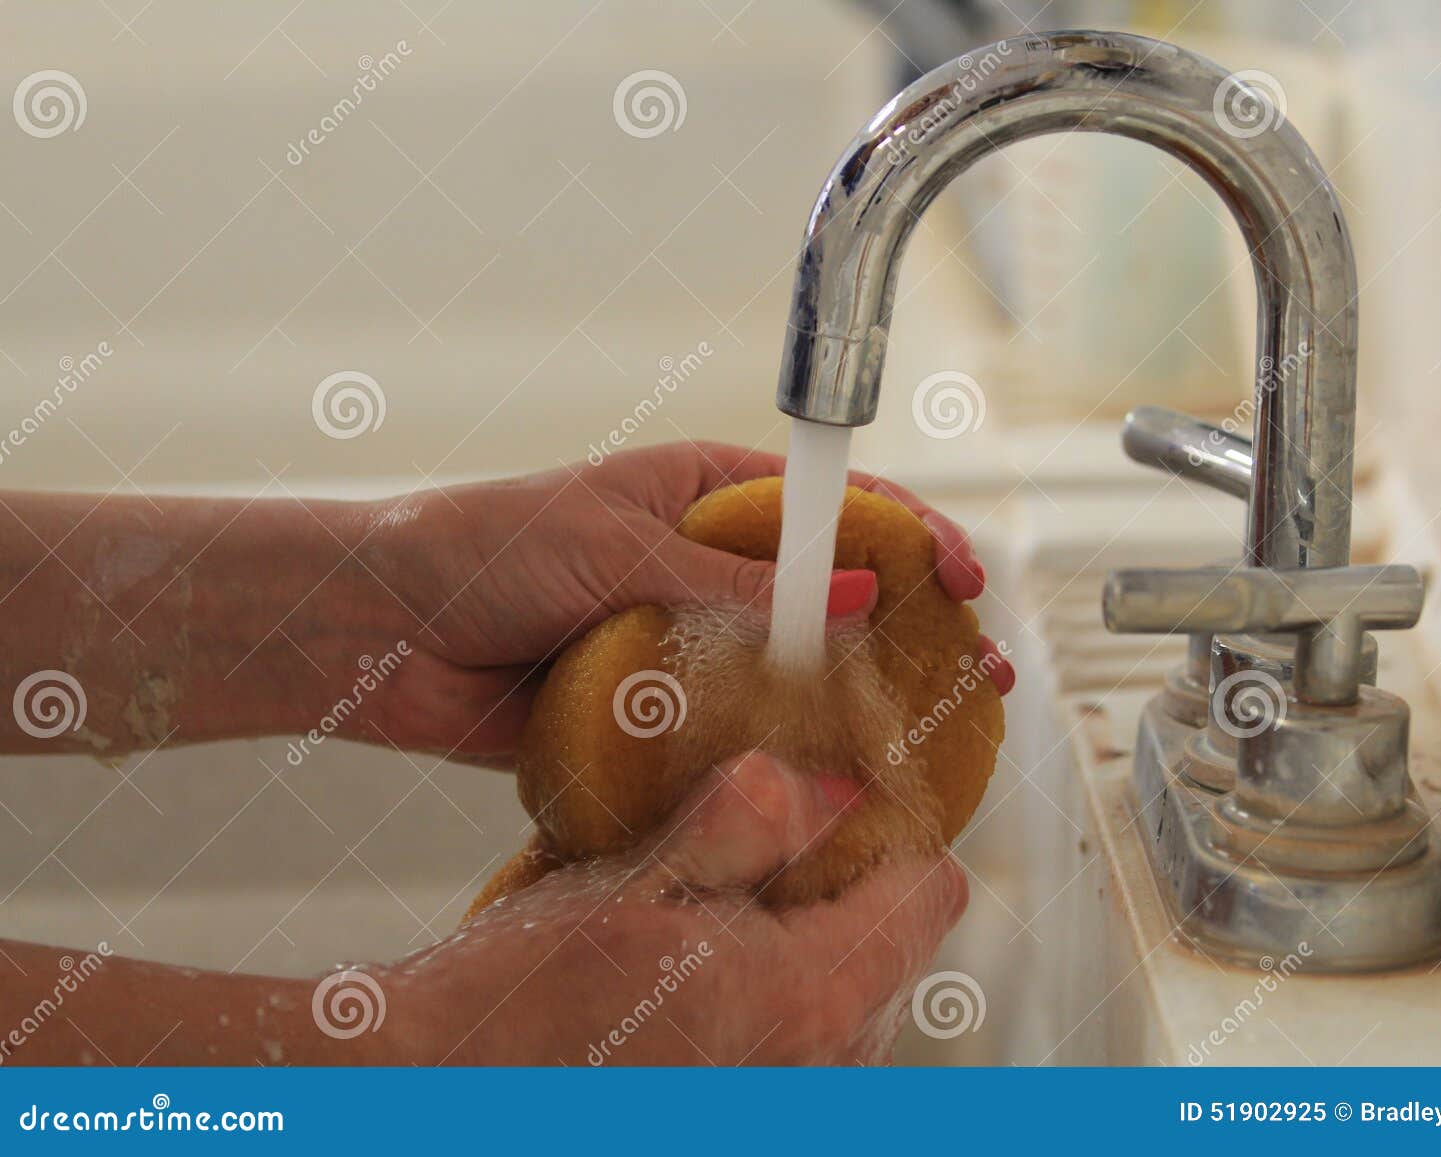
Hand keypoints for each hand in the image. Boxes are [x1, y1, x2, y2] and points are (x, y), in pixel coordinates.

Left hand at [361, 441, 1013, 764]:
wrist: (379, 633)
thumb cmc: (479, 549)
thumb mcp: (617, 545)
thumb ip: (734, 581)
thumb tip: (855, 596)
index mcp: (707, 495)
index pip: (836, 505)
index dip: (915, 535)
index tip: (966, 574)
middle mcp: (709, 567)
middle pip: (836, 595)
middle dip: (915, 629)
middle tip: (976, 669)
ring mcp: (688, 642)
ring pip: (794, 673)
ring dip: (861, 703)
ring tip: (926, 737)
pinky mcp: (658, 710)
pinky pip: (735, 733)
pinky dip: (781, 756)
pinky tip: (831, 781)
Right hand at [373, 751, 967, 1064]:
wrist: (445, 1088)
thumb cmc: (522, 1002)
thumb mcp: (636, 877)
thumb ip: (746, 823)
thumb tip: (824, 783)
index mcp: (811, 997)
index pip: (931, 894)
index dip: (893, 833)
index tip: (847, 803)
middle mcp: (819, 1071)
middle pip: (895, 948)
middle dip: (842, 891)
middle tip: (758, 852)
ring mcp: (784, 1105)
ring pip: (851, 1002)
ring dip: (804, 948)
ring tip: (713, 915)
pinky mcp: (746, 1118)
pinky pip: (804, 1051)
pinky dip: (771, 1003)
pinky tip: (692, 978)